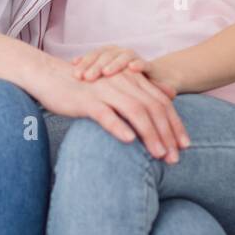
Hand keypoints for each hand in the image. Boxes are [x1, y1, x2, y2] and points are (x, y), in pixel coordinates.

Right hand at [34, 64, 189, 162]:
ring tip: (159, 154)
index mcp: (131, 79)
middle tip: (175, 158)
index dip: (175, 124)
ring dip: (150, 134)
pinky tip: (129, 141)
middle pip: (153, 108)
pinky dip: (118, 126)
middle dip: (167, 134)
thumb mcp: (117, 85)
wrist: (49, 76)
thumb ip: (143, 89)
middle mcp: (122, 82)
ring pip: (135, 111)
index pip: (161, 102)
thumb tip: (170, 94)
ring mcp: (105, 90)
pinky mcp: (86, 100)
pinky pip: (105, 113)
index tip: (184, 146)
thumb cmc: (85, 86)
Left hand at [71, 44, 146, 80]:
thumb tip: (66, 78)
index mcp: (107, 55)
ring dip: (114, 64)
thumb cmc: (120, 84)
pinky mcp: (151, 67)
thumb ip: (89, 80)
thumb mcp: (103, 84)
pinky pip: (145, 63)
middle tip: (87, 77)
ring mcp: (135, 59)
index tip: (75, 74)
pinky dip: (139, 64)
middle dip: (95, 65)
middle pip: (105, 56)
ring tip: (106, 73)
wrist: (151, 82)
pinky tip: (132, 69)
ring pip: (123, 57)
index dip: (84, 63)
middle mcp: (119, 53)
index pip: (93, 55)